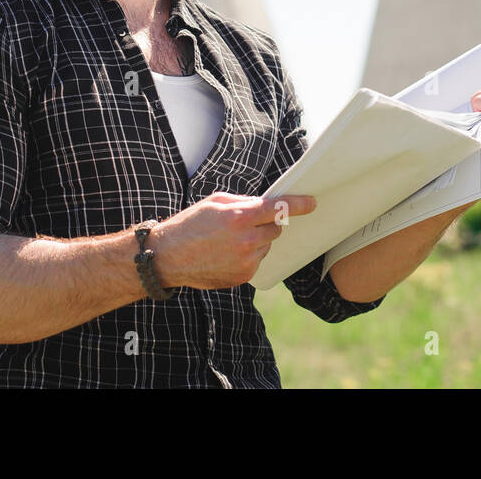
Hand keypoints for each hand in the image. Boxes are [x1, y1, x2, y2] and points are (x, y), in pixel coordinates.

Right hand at [147, 192, 316, 288]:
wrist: (169, 257)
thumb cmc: (191, 224)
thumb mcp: (215, 202)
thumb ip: (244, 202)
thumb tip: (266, 204)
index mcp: (240, 217)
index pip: (278, 208)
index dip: (298, 204)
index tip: (312, 203)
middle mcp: (247, 241)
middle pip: (275, 228)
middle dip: (266, 223)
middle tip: (246, 223)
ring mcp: (246, 261)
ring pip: (265, 246)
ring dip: (256, 241)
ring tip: (229, 241)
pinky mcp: (243, 277)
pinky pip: (256, 262)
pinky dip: (248, 256)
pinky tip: (227, 254)